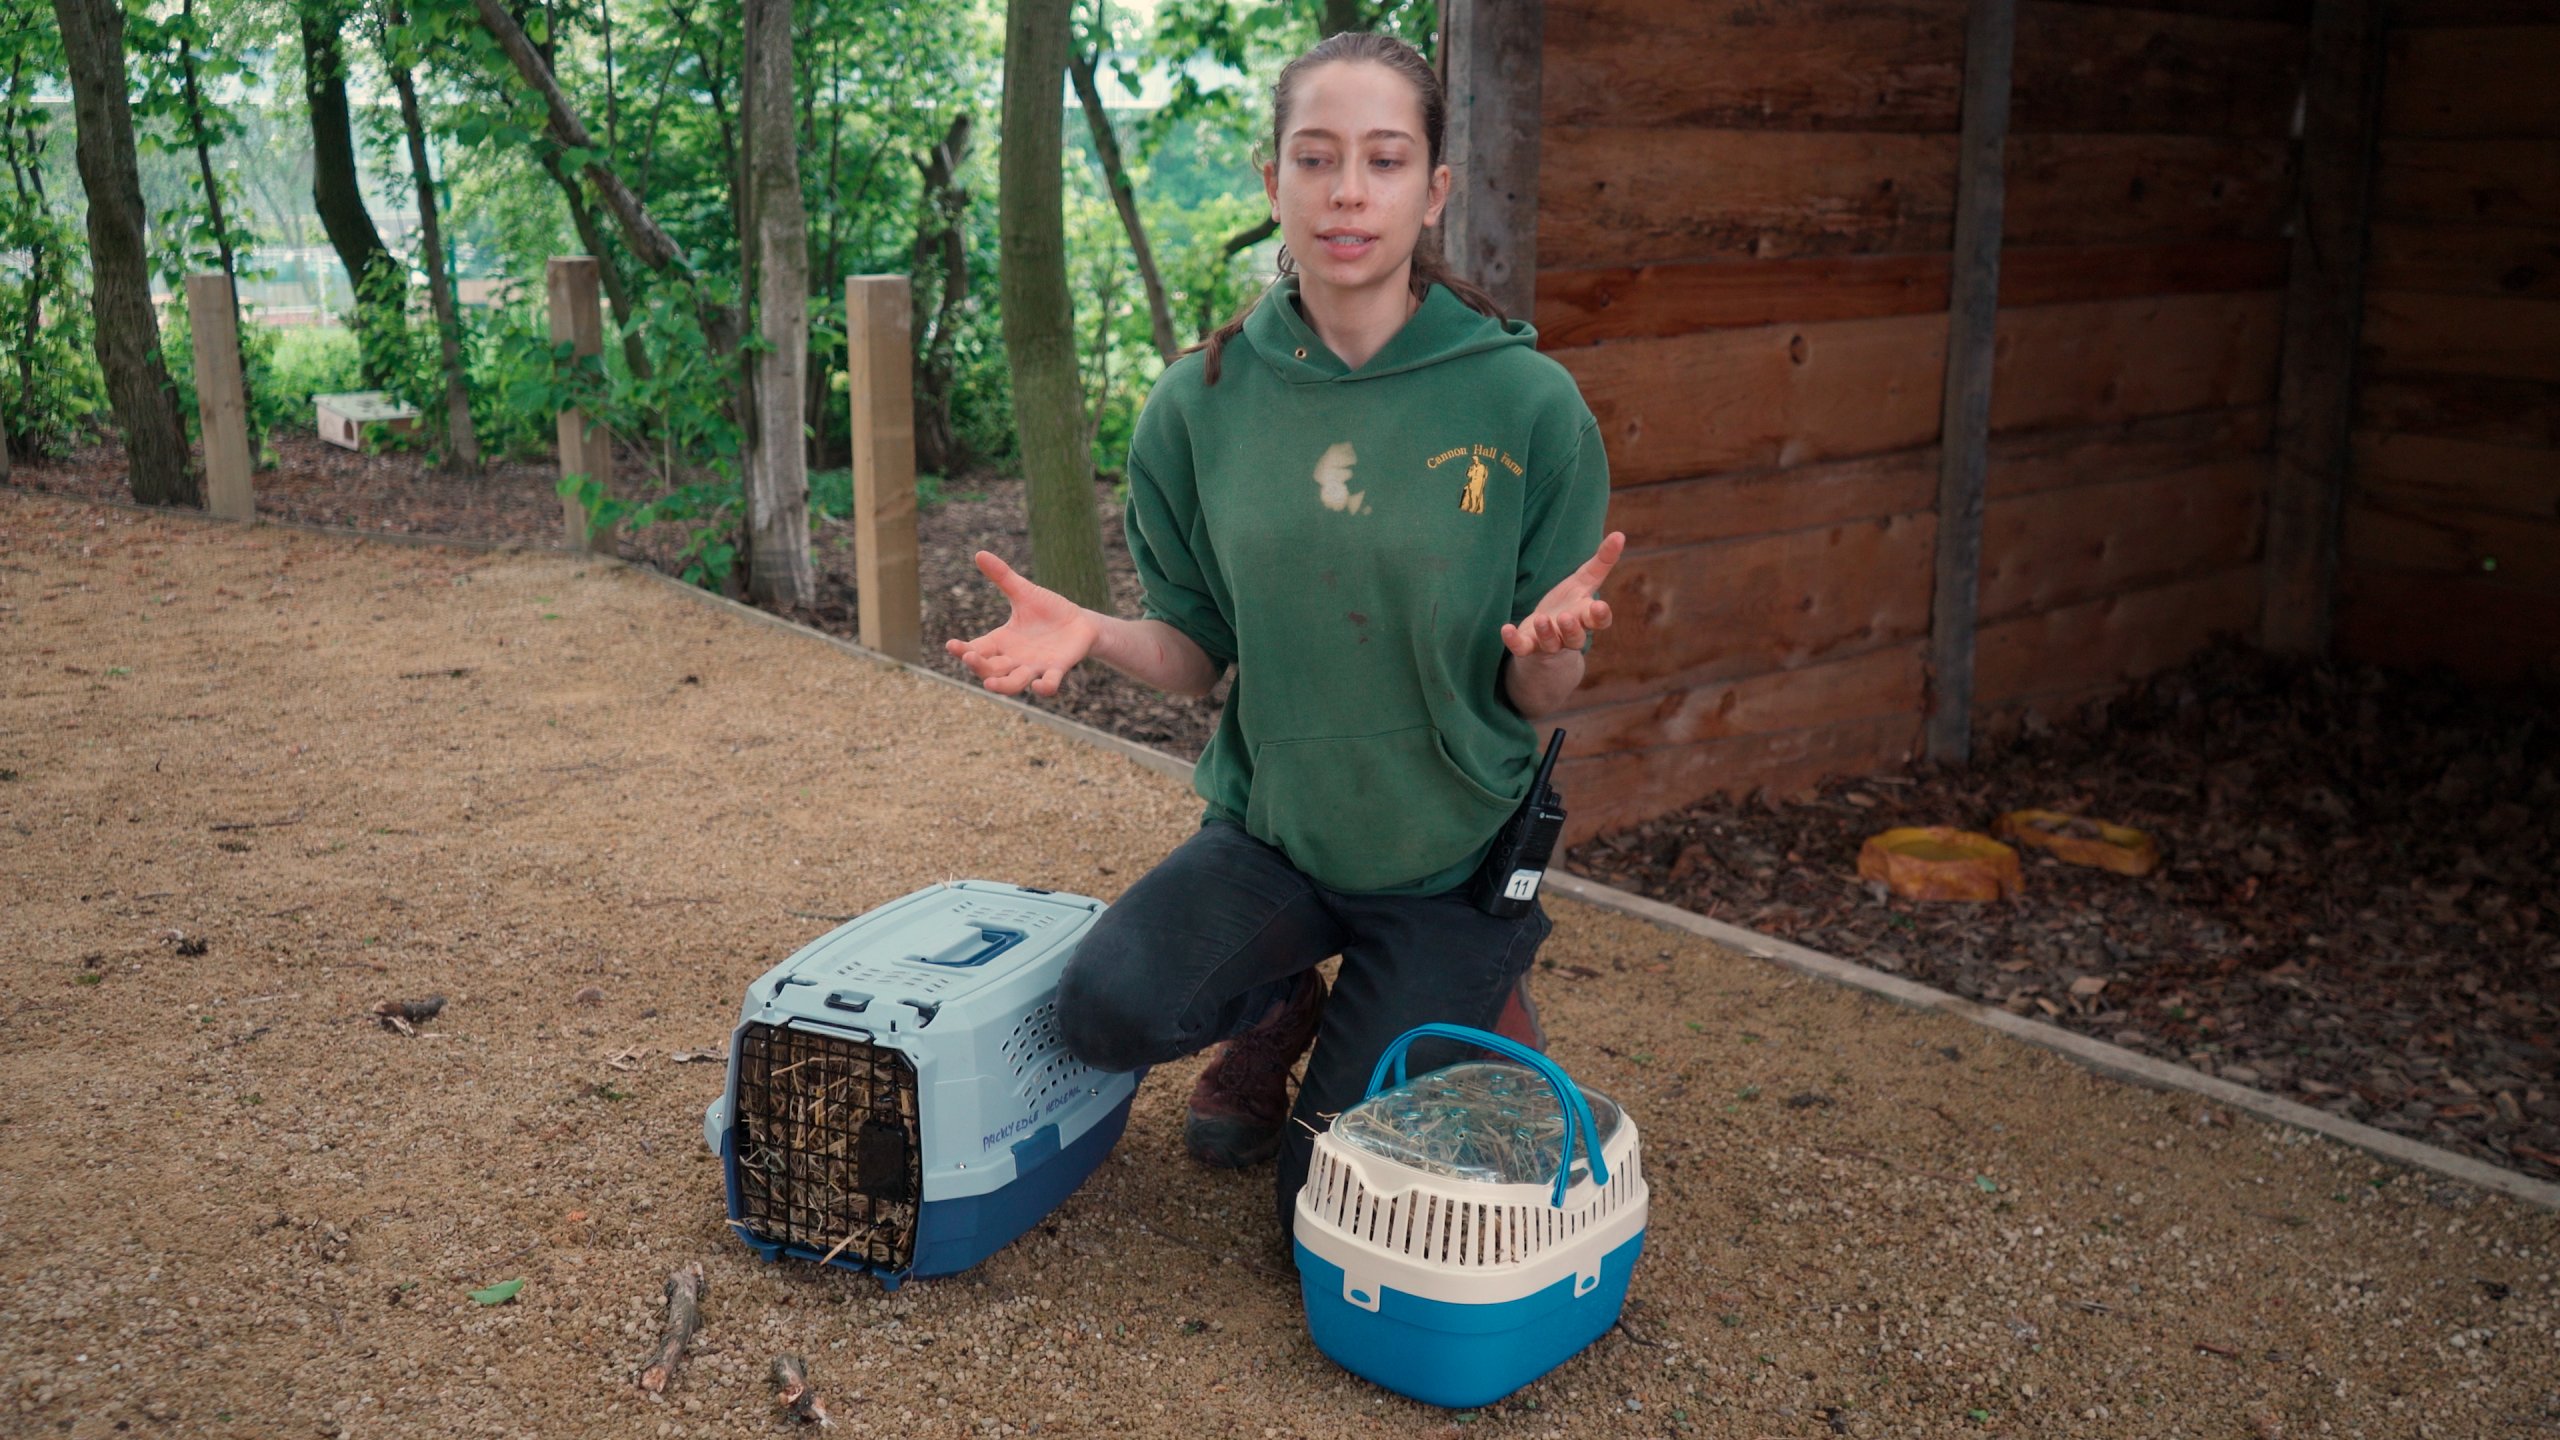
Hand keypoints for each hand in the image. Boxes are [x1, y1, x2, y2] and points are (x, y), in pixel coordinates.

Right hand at [943, 551, 1100, 696]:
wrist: (1080, 624)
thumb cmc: (1049, 610)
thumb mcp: (1024, 592)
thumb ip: (1002, 576)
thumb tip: (979, 553)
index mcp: (1002, 641)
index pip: (977, 649)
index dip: (963, 650)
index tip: (951, 645)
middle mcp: (1015, 659)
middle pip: (990, 669)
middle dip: (978, 666)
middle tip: (969, 657)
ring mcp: (1035, 667)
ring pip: (1014, 683)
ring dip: (1002, 685)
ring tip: (990, 685)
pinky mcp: (1056, 669)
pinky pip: (1048, 684)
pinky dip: (1044, 687)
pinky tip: (1039, 685)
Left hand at [1501, 531, 1623, 657]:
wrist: (1544, 633)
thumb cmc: (1570, 604)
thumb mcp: (1584, 582)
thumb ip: (1602, 561)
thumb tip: (1620, 534)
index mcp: (1585, 618)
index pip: (1599, 621)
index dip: (1600, 616)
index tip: (1600, 606)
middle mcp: (1570, 634)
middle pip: (1576, 638)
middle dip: (1572, 629)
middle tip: (1565, 616)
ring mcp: (1549, 643)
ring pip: (1551, 643)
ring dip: (1546, 633)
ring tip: (1541, 619)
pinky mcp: (1529, 647)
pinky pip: (1522, 648)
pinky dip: (1514, 641)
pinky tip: (1505, 629)